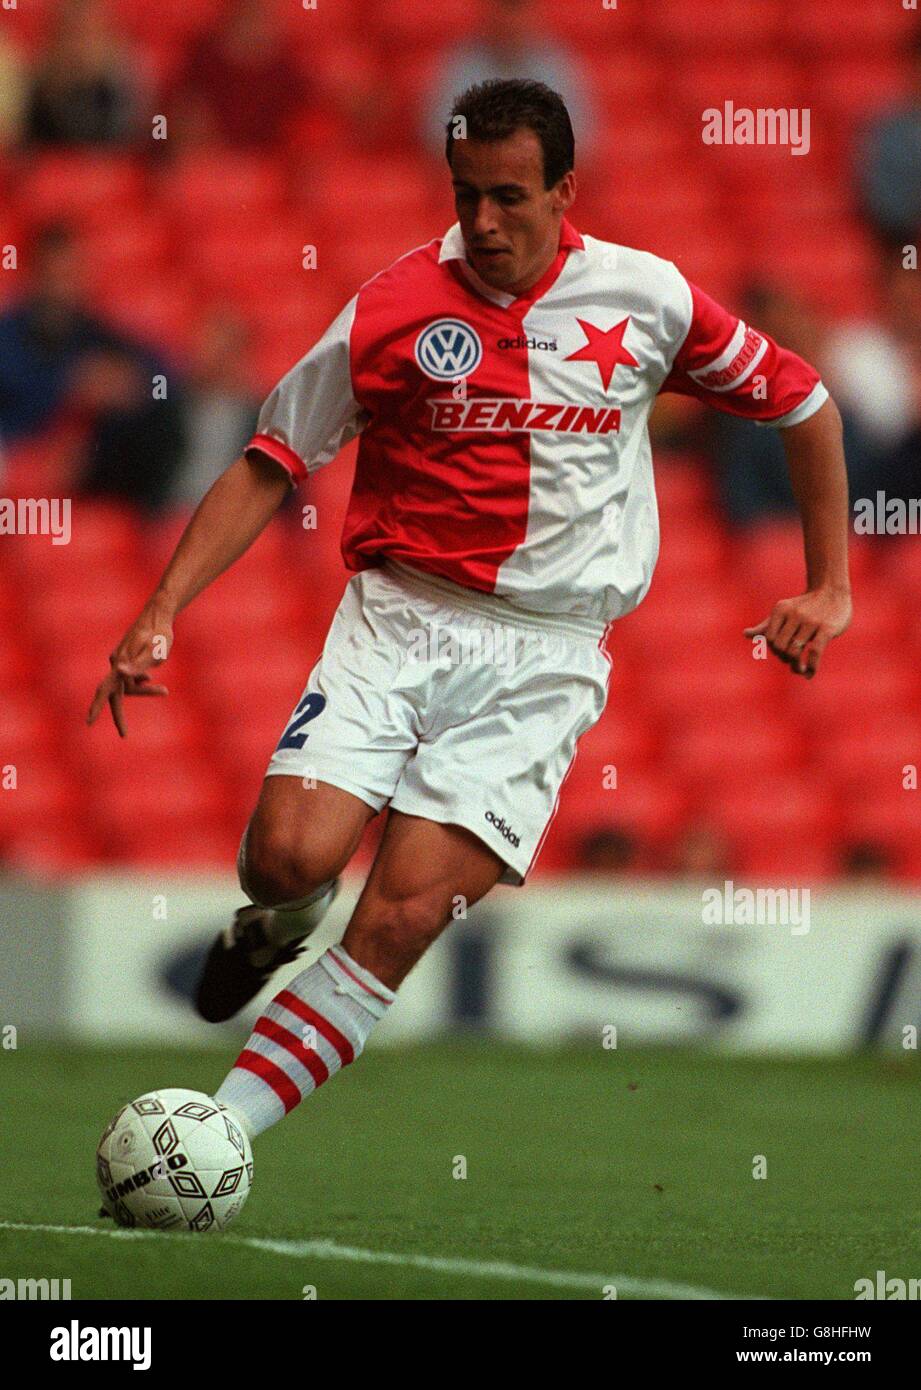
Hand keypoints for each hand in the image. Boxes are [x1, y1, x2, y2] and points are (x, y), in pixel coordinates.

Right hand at [86, 603, 173, 735]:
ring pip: (129, 685)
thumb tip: (121, 672)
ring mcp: (121, 662)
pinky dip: (143, 683)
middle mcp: (117, 663)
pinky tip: (152, 681)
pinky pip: (133, 678)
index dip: (96, 707)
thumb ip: (138, 665)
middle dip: (119, 714)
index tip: (88, 722)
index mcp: (120, 664)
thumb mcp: (154, 652)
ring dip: (145, 691)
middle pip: (117, 694)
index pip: (105, 690)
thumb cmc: (159, 635)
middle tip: (124, 734)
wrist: (160, 616)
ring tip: (164, 691)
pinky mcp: (128, 660)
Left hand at [744, 585, 851, 678]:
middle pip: (780, 646)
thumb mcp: (784, 612)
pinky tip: (809, 675)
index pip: (769, 639)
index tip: (783, 653)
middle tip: (793, 662)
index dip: (774, 650)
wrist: (833, 591)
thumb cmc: (806, 606)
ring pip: (795, 651)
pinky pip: (814, 653)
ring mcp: (811, 621)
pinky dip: (810, 668)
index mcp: (781, 609)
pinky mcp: (827, 628)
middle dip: (784, 658)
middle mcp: (794, 614)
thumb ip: (767, 626)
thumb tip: (745, 634)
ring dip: (796, 667)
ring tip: (800, 670)